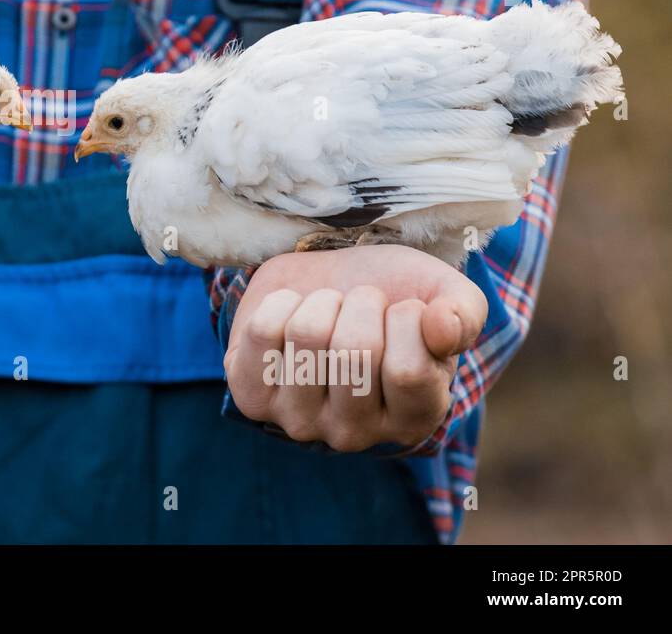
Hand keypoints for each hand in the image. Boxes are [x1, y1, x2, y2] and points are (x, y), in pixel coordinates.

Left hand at [223, 244, 487, 451]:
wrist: (328, 280)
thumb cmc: (393, 294)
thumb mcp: (442, 295)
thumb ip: (463, 313)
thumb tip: (442, 327)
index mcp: (414, 419)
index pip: (408, 372)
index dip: (406, 318)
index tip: (403, 310)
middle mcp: (355, 435)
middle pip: (353, 352)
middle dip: (361, 303)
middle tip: (361, 306)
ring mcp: (299, 421)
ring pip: (307, 334)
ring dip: (322, 301)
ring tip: (329, 310)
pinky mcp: (252, 396)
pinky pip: (262, 331)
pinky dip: (280, 302)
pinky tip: (293, 315)